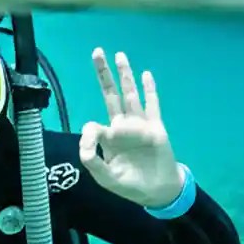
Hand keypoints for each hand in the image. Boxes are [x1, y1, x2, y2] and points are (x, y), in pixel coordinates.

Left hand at [78, 48, 183, 207]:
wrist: (158, 192)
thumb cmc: (130, 184)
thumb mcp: (106, 178)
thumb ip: (93, 162)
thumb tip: (85, 144)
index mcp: (109, 138)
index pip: (94, 126)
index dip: (89, 134)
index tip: (90, 148)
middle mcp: (122, 126)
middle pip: (110, 95)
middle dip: (103, 74)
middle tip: (97, 51)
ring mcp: (140, 124)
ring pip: (130, 94)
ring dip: (125, 74)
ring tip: (119, 54)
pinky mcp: (155, 127)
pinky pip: (152, 105)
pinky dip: (150, 89)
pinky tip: (146, 74)